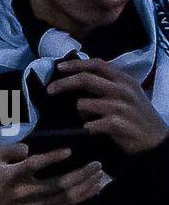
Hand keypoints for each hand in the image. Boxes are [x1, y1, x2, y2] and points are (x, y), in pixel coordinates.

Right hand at [0, 143, 107, 204]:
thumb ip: (9, 149)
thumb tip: (29, 148)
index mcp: (13, 177)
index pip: (34, 166)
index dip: (52, 158)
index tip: (69, 151)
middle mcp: (25, 192)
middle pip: (58, 185)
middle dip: (81, 175)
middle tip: (97, 164)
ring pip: (66, 197)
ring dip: (86, 186)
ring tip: (99, 175)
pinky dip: (82, 197)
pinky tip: (93, 189)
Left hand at [49, 57, 168, 154]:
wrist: (155, 140)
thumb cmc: (137, 117)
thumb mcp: (127, 95)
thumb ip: (108, 85)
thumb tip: (78, 80)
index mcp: (124, 80)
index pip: (97, 64)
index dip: (76, 64)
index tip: (59, 67)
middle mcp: (122, 90)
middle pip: (85, 79)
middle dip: (63, 83)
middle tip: (48, 90)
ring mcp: (119, 106)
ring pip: (82, 104)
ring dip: (80, 114)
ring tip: (90, 120)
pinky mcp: (116, 124)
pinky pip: (88, 124)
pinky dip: (86, 128)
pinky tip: (93, 131)